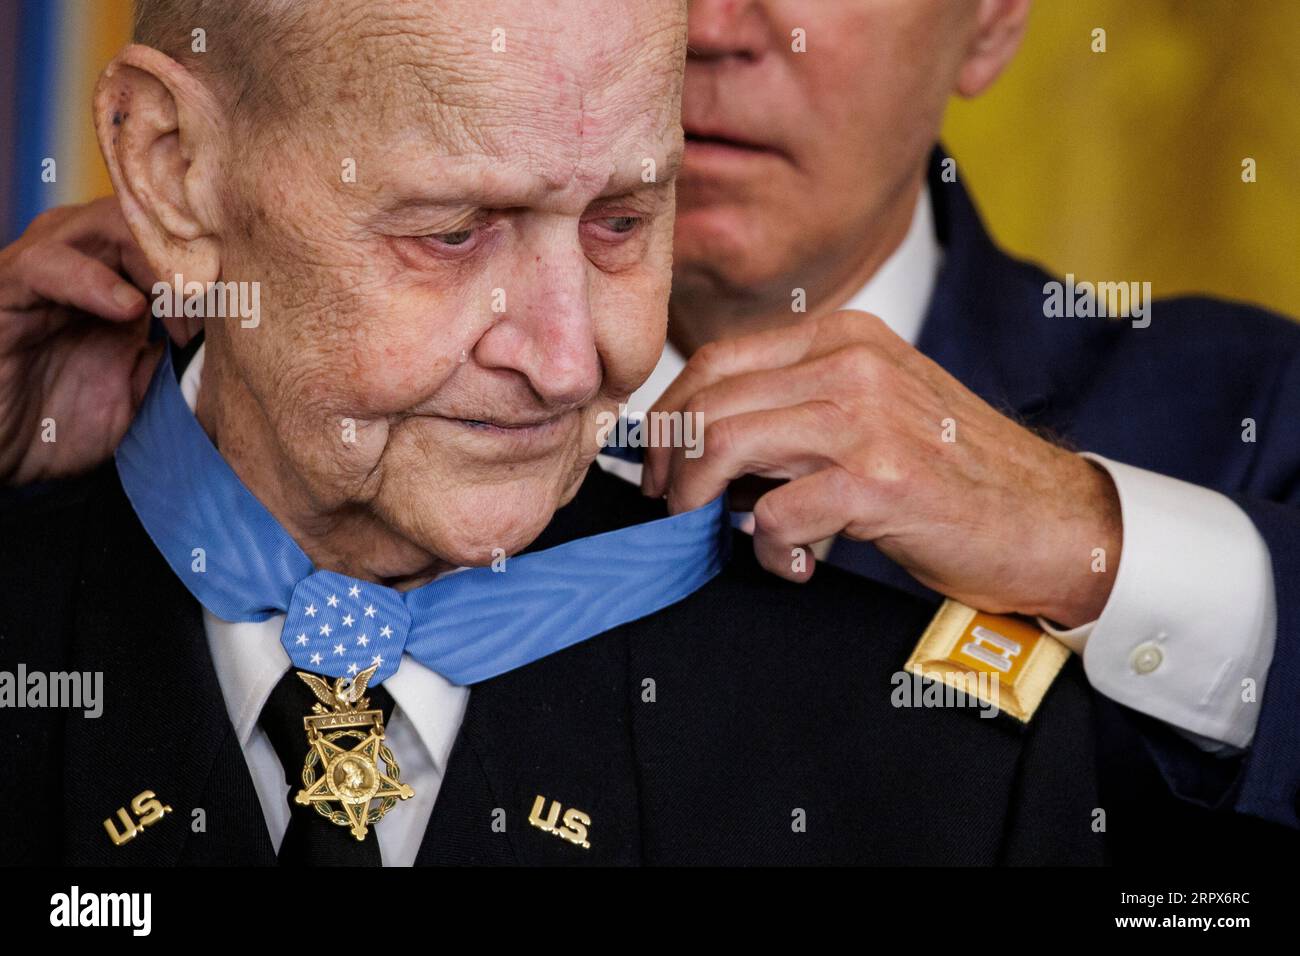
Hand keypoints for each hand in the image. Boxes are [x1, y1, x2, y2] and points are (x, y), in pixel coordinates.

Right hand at [0, 198, 193, 484]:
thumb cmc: (58, 427)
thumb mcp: (135, 399)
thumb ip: (170, 364)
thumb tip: (215, 340)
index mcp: (118, 289)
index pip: (169, 242)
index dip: (210, 264)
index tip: (242, 304)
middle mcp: (81, 270)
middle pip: (144, 222)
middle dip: (188, 256)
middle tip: (218, 300)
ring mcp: (40, 275)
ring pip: (98, 225)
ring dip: (150, 258)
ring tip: (181, 301)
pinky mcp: (4, 292)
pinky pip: (42, 264)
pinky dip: (90, 279)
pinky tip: (128, 308)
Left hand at [643, 311, 1122, 627]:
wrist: (1053, 518)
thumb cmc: (957, 472)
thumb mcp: (875, 408)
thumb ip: (799, 406)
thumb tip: (701, 443)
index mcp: (843, 338)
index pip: (716, 360)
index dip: (670, 417)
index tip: (659, 463)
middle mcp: (852, 365)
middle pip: (709, 403)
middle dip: (670, 465)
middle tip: (674, 508)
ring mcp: (867, 419)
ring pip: (724, 445)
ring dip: (700, 502)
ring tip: (718, 533)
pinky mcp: (880, 482)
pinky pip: (772, 512)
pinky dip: (766, 548)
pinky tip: (794, 563)